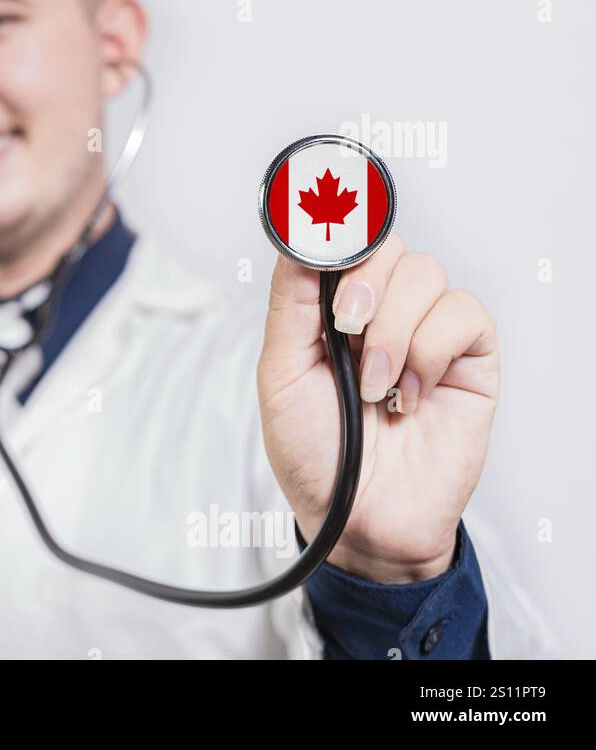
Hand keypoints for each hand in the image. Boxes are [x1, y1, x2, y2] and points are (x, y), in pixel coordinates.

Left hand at [256, 233, 500, 582]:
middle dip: (364, 283)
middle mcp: (381, 313)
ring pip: (426, 274)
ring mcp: (427, 333)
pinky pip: (464, 312)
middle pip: (388, 246)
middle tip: (346, 328)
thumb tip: (300, 241)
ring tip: (374, 386)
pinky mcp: (470, 359)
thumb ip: (291, 305)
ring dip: (393, 330)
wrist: (359, 518)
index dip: (340, 232)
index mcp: (330, 311)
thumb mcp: (280, 375)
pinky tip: (409, 394)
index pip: (344, 242)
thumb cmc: (315, 453)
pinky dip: (430, 350)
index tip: (325, 236)